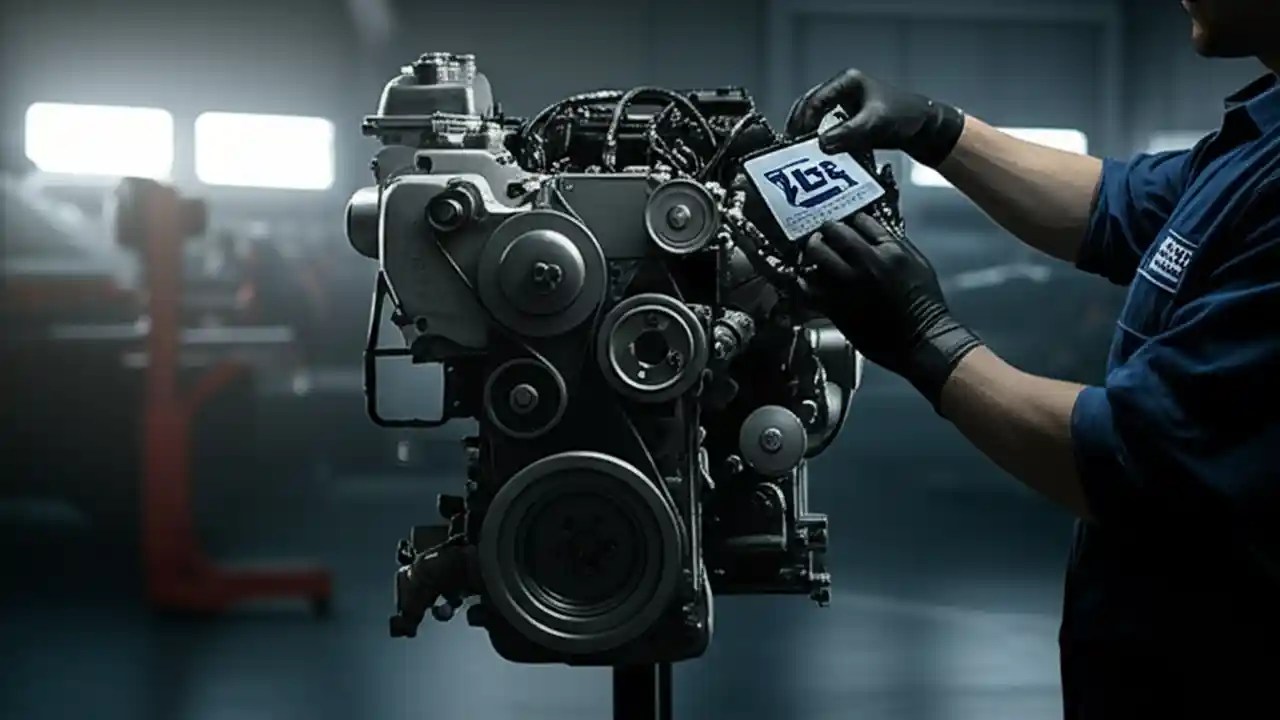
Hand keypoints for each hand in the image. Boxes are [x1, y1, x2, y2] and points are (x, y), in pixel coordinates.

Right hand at [786, 69, 964, 167]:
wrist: (923, 128)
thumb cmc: (904, 116)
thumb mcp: (874, 124)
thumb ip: (847, 134)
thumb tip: (821, 145)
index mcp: (847, 81)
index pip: (816, 99)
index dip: (804, 119)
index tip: (797, 138)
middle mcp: (842, 90)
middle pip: (810, 105)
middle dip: (799, 125)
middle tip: (790, 145)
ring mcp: (844, 104)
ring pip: (815, 116)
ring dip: (807, 132)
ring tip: (797, 149)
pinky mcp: (847, 118)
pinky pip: (826, 127)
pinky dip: (818, 138)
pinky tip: (813, 150)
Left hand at [800, 214, 981, 409]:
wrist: (921, 339)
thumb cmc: (925, 303)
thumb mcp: (918, 264)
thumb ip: (895, 245)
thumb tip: (873, 234)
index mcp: (891, 250)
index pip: (861, 221)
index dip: (851, 220)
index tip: (846, 224)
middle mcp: (866, 263)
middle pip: (834, 233)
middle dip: (825, 230)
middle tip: (822, 234)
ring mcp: (848, 285)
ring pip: (817, 256)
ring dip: (811, 251)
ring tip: (811, 253)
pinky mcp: (836, 307)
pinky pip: (808, 289)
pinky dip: (802, 281)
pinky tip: (804, 279)